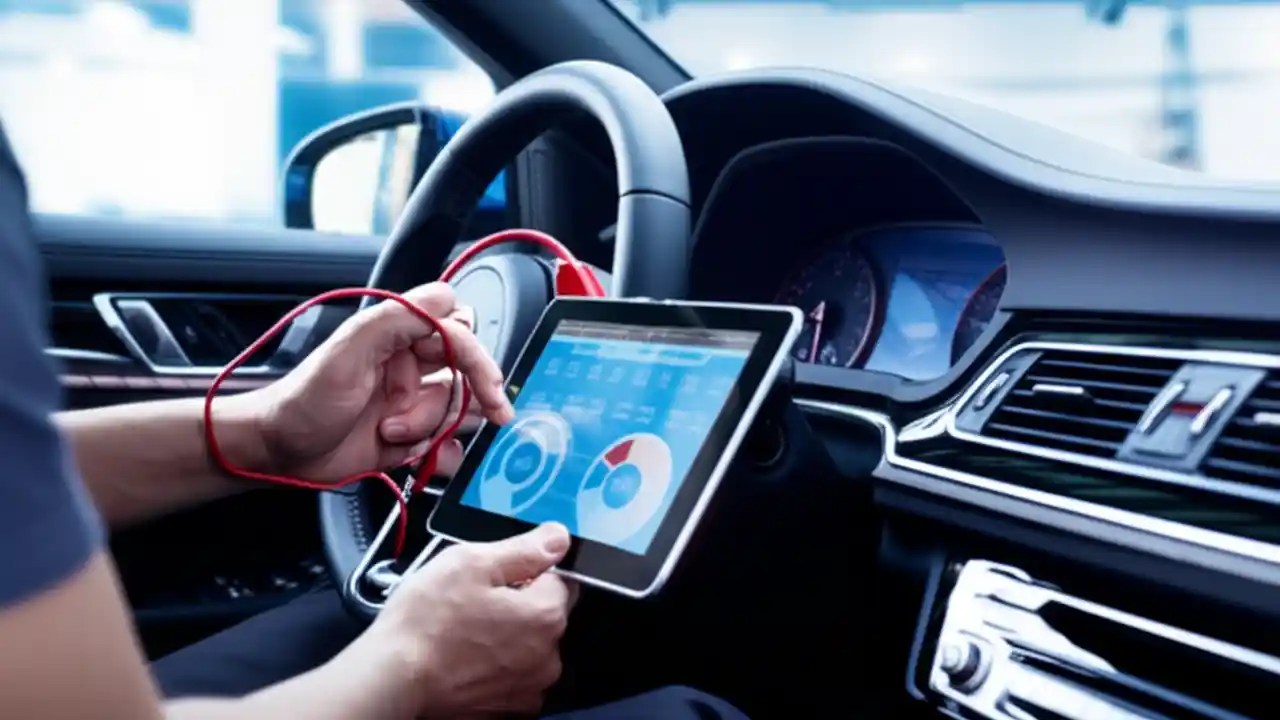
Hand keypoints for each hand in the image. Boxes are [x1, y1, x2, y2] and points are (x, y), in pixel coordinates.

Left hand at [242, 282, 514, 481]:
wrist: (279, 451)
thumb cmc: (304, 400)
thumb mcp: (347, 350)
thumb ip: (396, 319)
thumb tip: (445, 300)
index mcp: (399, 335)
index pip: (458, 332)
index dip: (476, 357)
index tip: (488, 385)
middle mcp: (411, 366)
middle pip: (467, 374)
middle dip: (466, 397)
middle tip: (484, 415)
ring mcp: (412, 402)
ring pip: (457, 411)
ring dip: (434, 428)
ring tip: (391, 433)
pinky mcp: (411, 436)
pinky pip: (448, 445)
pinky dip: (443, 456)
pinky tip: (418, 459)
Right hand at [344, 523, 577, 717]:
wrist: (392, 680)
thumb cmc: (427, 619)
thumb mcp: (472, 563)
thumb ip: (525, 549)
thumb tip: (560, 537)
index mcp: (547, 615)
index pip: (558, 580)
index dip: (526, 572)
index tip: (492, 577)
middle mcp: (549, 656)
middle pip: (543, 616)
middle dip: (517, 606)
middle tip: (471, 603)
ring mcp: (529, 689)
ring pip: (528, 648)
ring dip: (507, 639)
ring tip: (464, 634)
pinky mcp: (506, 711)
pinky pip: (511, 678)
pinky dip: (495, 669)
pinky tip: (464, 661)